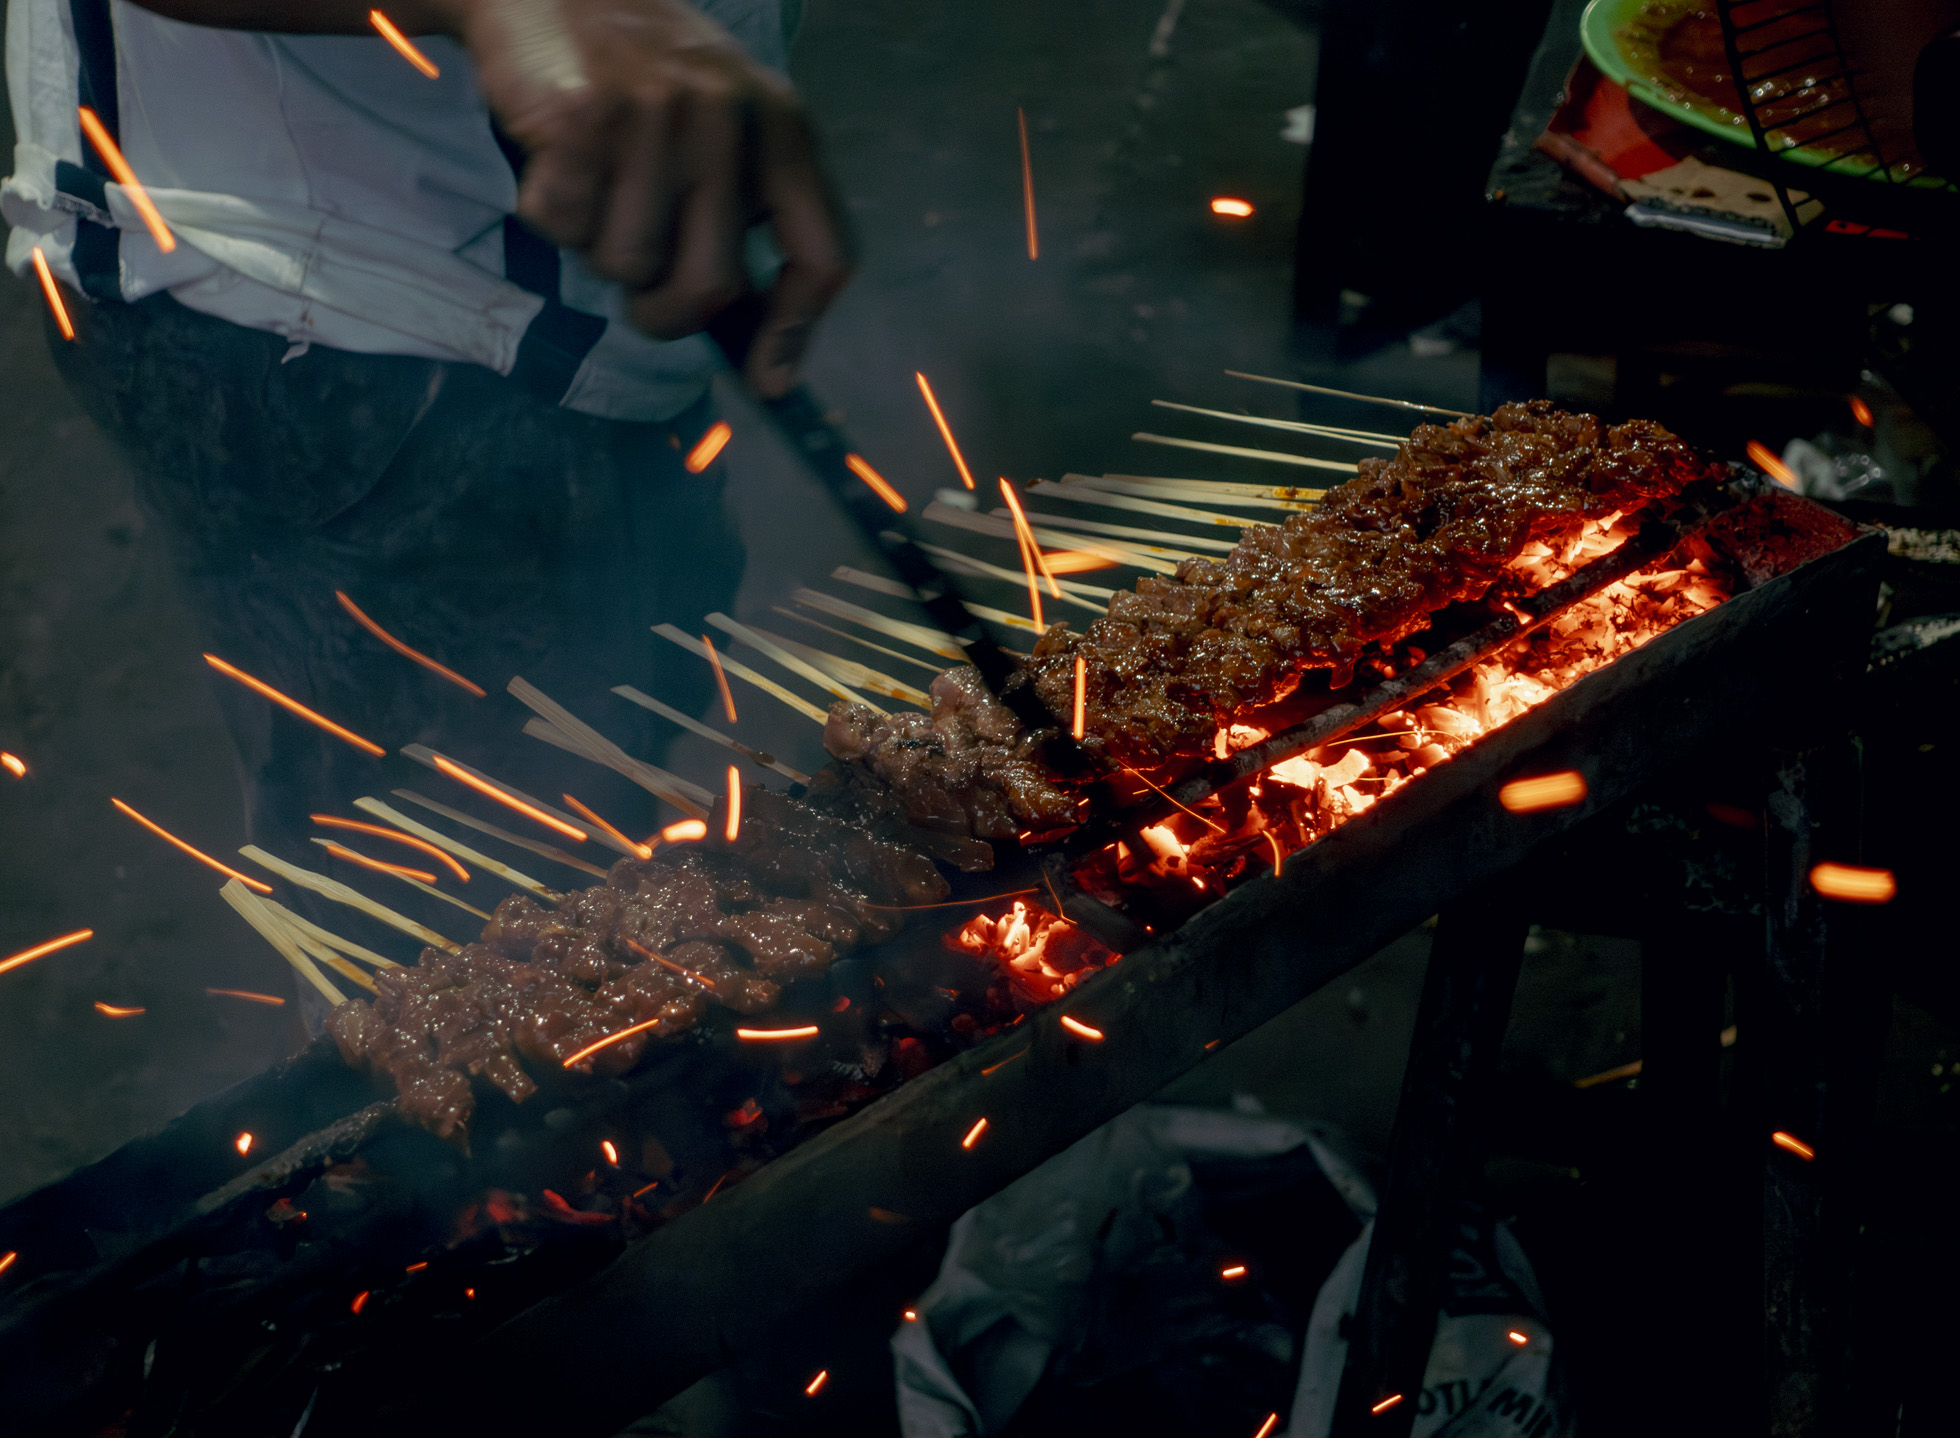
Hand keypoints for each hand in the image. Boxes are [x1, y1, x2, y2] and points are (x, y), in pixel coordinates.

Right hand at [445, 0, 850, 394]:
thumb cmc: (646, 77)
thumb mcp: (727, 128)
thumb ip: (749, 219)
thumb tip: (764, 358)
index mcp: (785, 130)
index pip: (822, 256)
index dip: (794, 332)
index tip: (770, 383)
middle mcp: (730, 120)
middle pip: (712, 287)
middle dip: (668, 315)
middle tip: (644, 298)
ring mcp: (656, 116)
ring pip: (627, 265)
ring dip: (600, 253)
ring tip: (599, 192)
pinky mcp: (581, 118)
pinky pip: (563, 227)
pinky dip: (550, 216)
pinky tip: (559, 164)